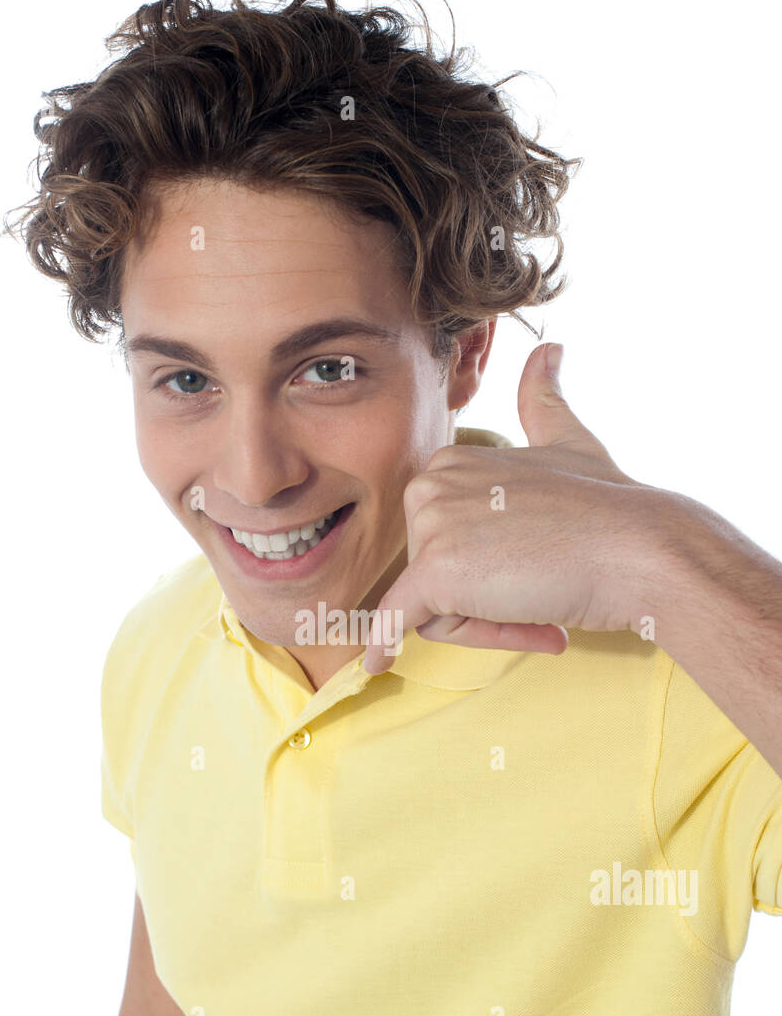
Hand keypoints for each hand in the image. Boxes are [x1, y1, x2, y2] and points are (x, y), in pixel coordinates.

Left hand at [362, 342, 658, 673]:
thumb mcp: (568, 439)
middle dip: (480, 604)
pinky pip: (397, 621)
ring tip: (538, 603)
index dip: (486, 573)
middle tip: (540, 593)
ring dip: (484, 623)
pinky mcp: (436, 572)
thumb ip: (544, 400)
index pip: (441, 547)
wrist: (636, 547)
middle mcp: (430, 485)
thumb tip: (549, 350)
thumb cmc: (609, 505)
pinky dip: (385, 645)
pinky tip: (378, 665)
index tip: (536, 569)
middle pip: (431, 580)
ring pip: (431, 609)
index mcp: (448, 463)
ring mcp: (432, 526)